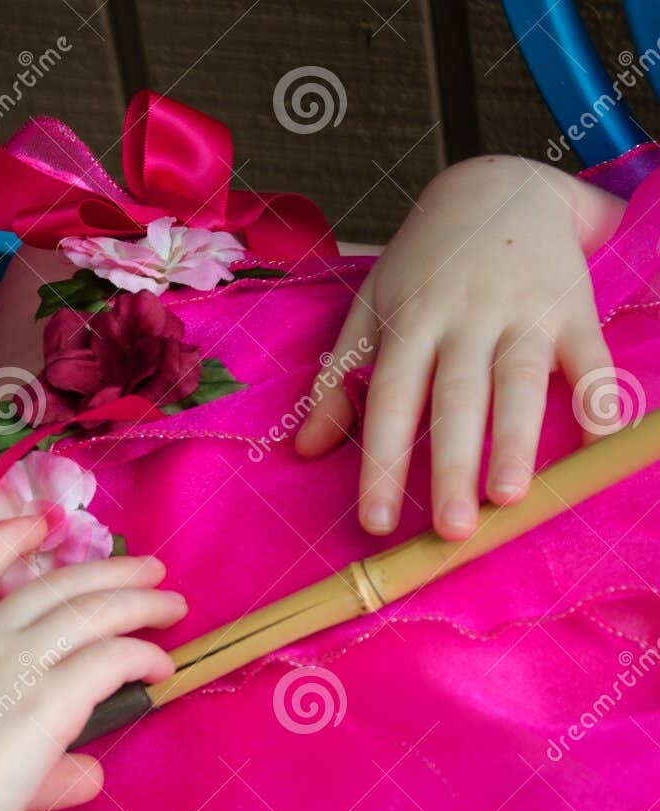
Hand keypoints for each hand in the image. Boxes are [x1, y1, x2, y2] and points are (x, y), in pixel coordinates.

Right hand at [0, 514, 186, 810]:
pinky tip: (161, 666)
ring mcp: (12, 664)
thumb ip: (22, 748)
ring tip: (172, 607)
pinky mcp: (51, 697)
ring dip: (140, 603)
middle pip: (54, 584)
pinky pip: (113, 658)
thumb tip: (88, 772)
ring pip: (92, 611)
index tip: (38, 523)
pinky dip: (143, 655)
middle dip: (108, 570)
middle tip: (148, 570)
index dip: (6, 536)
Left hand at [295, 155, 624, 540]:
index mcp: (408, 323)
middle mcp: (462, 320)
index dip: (382, 463)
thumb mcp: (369, 308)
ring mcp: (521, 312)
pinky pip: (589, 357)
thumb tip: (306, 449)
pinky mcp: (573, 305)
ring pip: (519, 383)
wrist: (496, 185)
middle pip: (454, 401)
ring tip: (511, 499)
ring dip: (517, 442)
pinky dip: (599, 397)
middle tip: (452, 531)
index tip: (377, 522)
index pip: (389, 402)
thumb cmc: (422, 263)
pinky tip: (599, 443)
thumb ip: (338, 379)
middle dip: (452, 467)